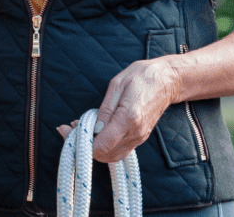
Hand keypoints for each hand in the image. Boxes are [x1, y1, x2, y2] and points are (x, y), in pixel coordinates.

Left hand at [56, 57, 180, 162]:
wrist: (166, 81)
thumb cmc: (140, 77)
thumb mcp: (117, 85)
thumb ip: (105, 109)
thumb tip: (93, 128)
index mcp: (129, 118)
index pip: (103, 144)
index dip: (82, 142)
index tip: (67, 130)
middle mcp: (136, 133)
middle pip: (105, 154)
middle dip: (84, 145)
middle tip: (70, 128)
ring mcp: (139, 138)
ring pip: (112, 156)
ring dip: (93, 147)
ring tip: (80, 128)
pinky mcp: (140, 138)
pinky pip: (119, 150)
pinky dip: (104, 146)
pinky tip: (94, 132)